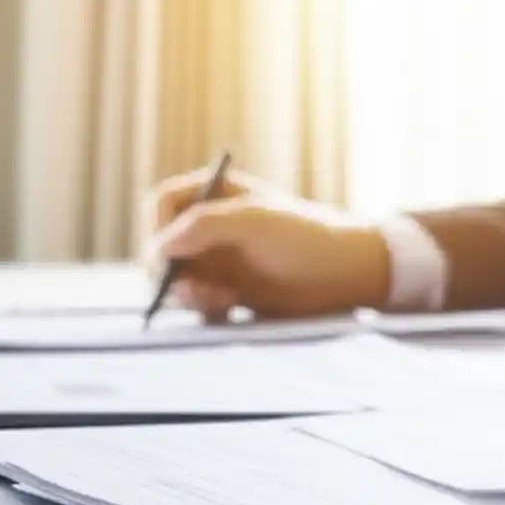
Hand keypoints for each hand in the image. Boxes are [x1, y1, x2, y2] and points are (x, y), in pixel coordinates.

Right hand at [146, 168, 389, 319]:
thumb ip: (204, 225)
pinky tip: (230, 310)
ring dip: (188, 294)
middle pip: (163, 246)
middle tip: (193, 291)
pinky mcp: (229, 290)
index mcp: (215, 194)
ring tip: (221, 300)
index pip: (162, 204)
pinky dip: (205, 309)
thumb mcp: (254, 222)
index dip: (158, 229)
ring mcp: (218, 259)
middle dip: (171, 271)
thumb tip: (160, 247)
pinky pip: (197, 303)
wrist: (346, 274)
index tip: (167, 256)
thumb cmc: (305, 238)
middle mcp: (211, 226)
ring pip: (177, 279)